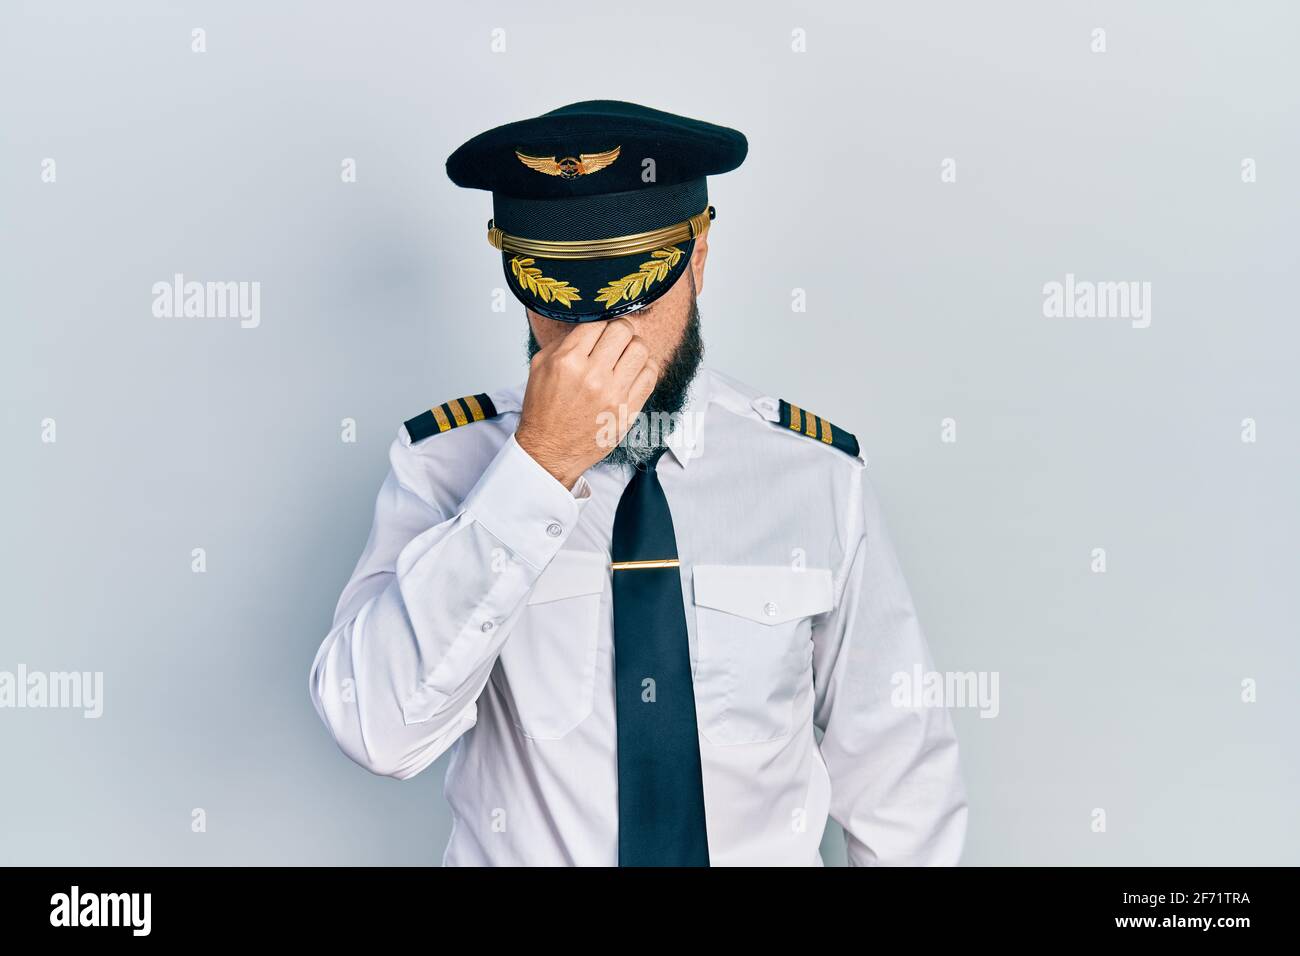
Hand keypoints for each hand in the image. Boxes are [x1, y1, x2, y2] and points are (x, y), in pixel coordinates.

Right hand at [515, 318, 658, 487]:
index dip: (602, 321)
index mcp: (567, 361)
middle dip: (620, 330)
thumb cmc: (544, 410)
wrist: (550, 450)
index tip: (602, 329)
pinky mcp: (628, 410)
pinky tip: (633, 372)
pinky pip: (650, 375)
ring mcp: (613, 394)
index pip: (598, 322)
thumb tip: (591, 324)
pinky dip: (645, 368)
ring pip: (640, 349)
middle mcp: (592, 376)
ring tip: (625, 356)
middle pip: (623, 330)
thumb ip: (564, 341)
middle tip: (616, 339)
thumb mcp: (540, 367)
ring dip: (634, 348)